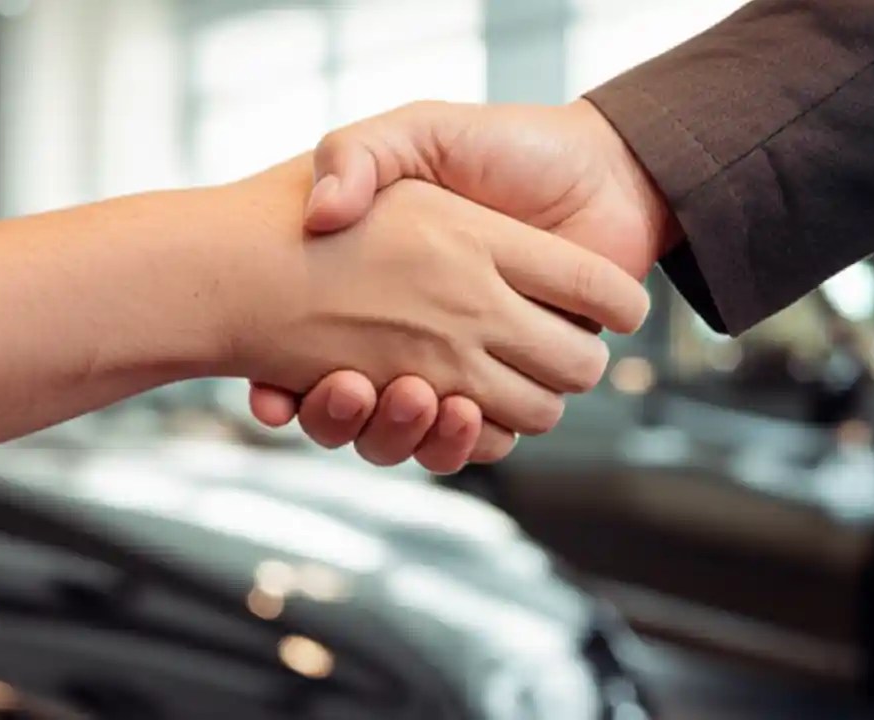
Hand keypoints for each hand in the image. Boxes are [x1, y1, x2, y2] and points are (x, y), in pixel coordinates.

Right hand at [252, 101, 680, 468]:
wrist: (600, 168)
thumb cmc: (506, 147)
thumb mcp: (416, 132)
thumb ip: (358, 154)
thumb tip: (319, 214)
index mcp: (387, 290)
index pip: (303, 363)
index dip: (280, 390)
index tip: (273, 390)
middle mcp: (423, 337)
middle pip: (357, 415)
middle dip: (343, 416)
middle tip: (349, 385)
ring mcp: (471, 366)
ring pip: (414, 435)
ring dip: (402, 430)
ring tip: (412, 391)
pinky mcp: (522, 387)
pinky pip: (480, 443)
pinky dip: (460, 441)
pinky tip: (453, 407)